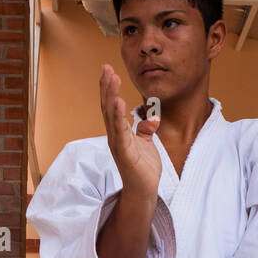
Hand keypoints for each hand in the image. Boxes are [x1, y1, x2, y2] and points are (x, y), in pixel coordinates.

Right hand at [100, 64, 161, 196]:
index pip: (112, 106)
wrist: (144, 190)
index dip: (109, 88)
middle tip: (105, 67)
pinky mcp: (124, 152)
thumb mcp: (147, 143)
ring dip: (110, 95)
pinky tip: (119, 101)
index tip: (109, 70)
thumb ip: (146, 129)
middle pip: (108, 106)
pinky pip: (120, 131)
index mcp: (119, 132)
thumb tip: (152, 117)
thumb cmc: (143, 168)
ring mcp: (117, 144)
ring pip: (111, 115)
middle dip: (106, 87)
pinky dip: (118, 116)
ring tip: (111, 78)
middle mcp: (115, 136)